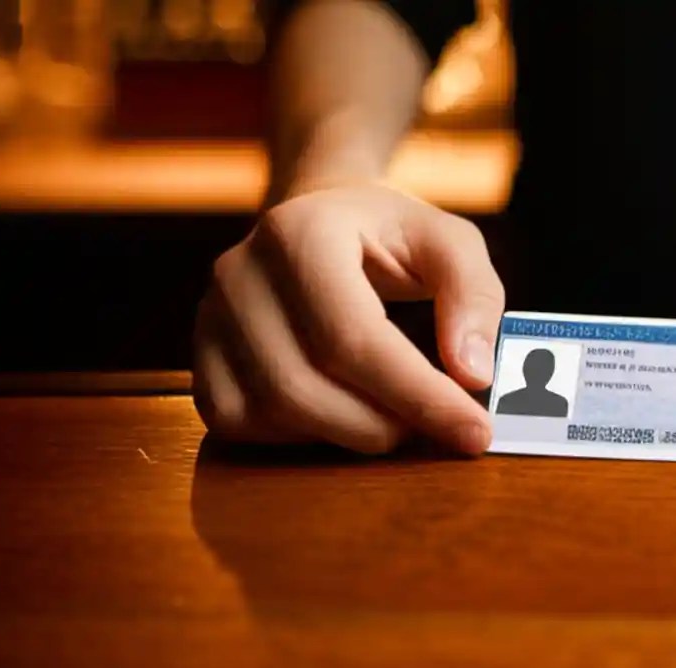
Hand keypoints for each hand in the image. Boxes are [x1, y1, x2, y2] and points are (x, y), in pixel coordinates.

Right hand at [192, 183, 504, 454]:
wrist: (316, 220)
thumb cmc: (387, 235)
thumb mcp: (448, 242)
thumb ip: (472, 297)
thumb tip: (473, 374)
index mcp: (301, 233)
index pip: (355, 338)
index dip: (419, 396)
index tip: (476, 433)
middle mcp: (239, 273)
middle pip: (305, 387)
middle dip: (386, 425)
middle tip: (440, 427)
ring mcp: (209, 318)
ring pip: (273, 414)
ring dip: (350, 436)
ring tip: (400, 419)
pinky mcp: (199, 358)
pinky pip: (240, 424)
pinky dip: (301, 438)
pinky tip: (344, 416)